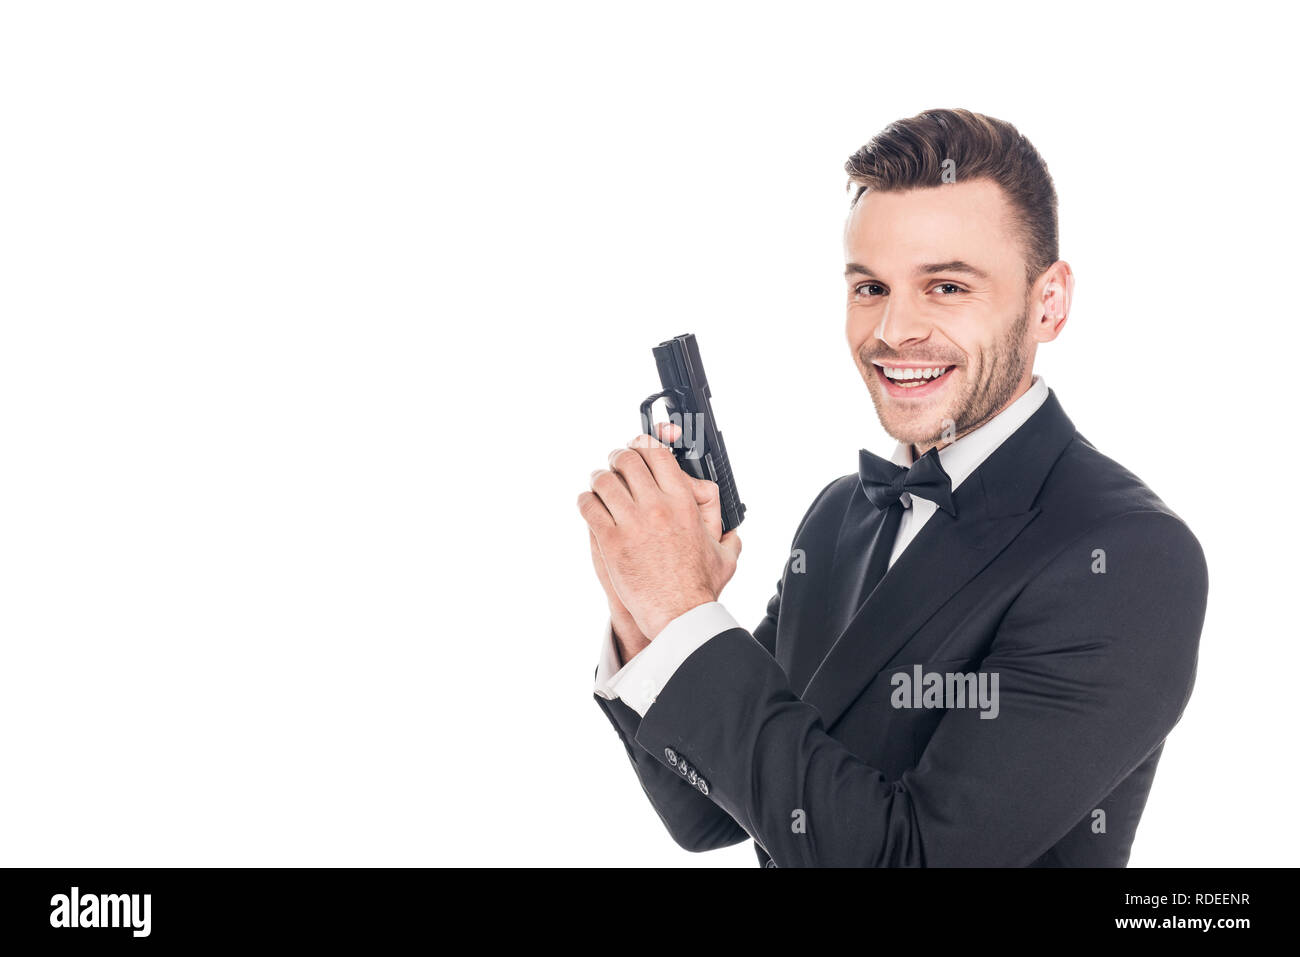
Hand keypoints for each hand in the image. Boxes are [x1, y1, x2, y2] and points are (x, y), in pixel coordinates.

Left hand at [577, 423, 740, 639]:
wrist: (679, 615)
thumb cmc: (700, 589)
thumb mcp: (725, 557)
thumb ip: (729, 538)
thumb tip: (733, 533)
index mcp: (684, 503)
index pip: (659, 456)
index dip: (645, 446)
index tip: (638, 447)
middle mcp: (657, 507)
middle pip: (628, 461)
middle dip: (618, 458)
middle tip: (614, 463)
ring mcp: (632, 523)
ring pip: (605, 481)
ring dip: (599, 478)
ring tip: (598, 483)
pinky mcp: (612, 542)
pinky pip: (590, 508)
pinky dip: (585, 501)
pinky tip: (587, 504)